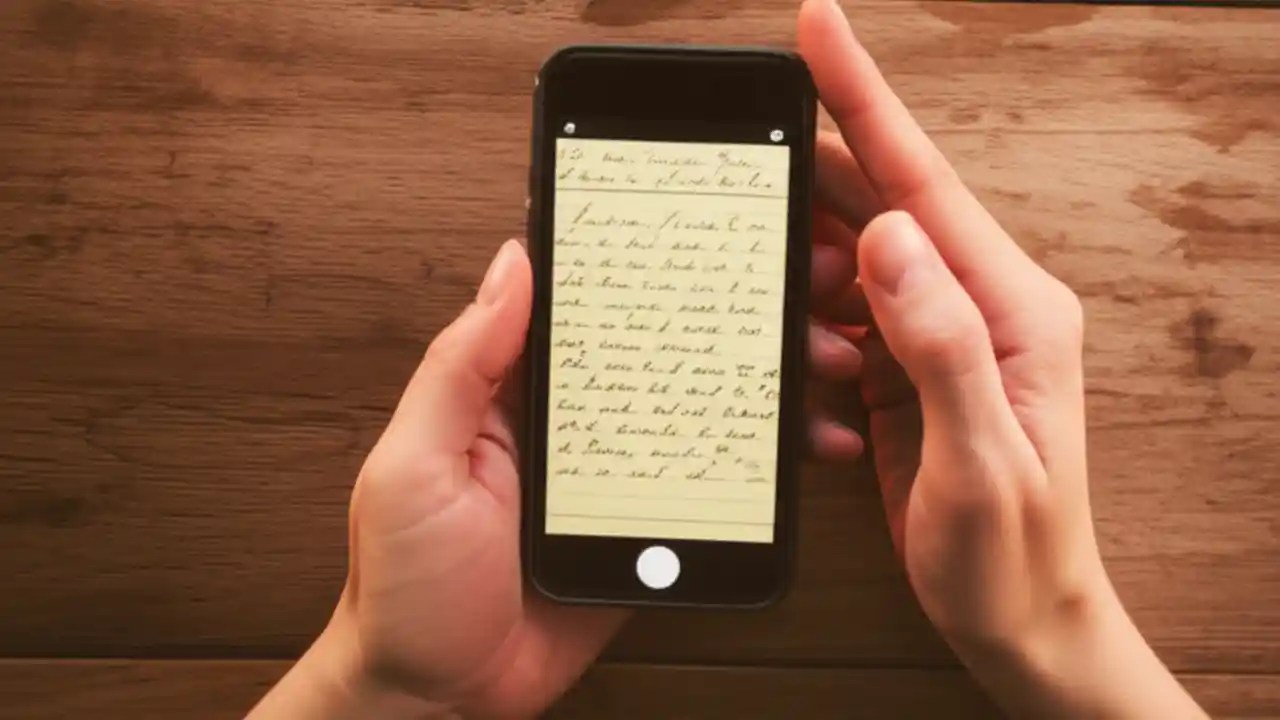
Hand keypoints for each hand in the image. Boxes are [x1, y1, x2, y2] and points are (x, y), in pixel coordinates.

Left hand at [250, 232, 866, 718]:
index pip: (592, 298)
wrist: (439, 693)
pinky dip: (766, 459)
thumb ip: (463, 364)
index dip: (655, 256)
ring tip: (828, 356)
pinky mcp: (649, 521)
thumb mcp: (416, 462)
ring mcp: (617, 468)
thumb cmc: (405, 582)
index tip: (720, 224)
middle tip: (809, 278)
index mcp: (515, 386)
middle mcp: (574, 414)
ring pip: (704, 400)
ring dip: (770, 374)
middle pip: (668, 341)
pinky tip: (809, 444)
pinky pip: (716, 476)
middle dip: (743, 306)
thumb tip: (514, 262)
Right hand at [797, 1, 1205, 716]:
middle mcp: (978, 303)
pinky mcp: (905, 365)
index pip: (922, 182)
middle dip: (806, 186)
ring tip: (804, 345)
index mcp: (1012, 307)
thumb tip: (888, 235)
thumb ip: (941, 342)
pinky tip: (811, 385)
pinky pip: (839, 319)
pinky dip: (807, 338)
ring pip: (846, 261)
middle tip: (743, 180)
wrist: (1020, 619)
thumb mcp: (981, 460)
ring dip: (802, 284)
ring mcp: (939, 332)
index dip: (862, 99)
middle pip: (877, 202)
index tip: (816, 28)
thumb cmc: (1012, 553)